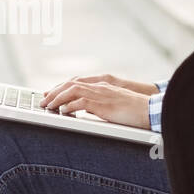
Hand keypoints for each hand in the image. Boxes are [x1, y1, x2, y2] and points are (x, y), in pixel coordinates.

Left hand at [40, 73, 157, 128]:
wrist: (149, 110)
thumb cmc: (136, 109)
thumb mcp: (116, 103)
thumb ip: (101, 103)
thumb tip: (87, 108)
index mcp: (103, 84)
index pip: (77, 81)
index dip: (62, 86)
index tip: (51, 92)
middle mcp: (99, 86)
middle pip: (71, 84)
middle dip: (55, 91)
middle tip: (43, 99)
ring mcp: (100, 94)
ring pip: (71, 91)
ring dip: (57, 98)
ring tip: (47, 106)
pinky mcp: (101, 104)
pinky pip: (79, 103)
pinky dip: (68, 106)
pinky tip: (61, 111)